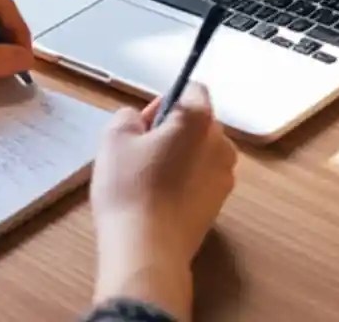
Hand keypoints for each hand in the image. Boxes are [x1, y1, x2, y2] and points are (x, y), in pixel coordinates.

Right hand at [90, 84, 237, 319]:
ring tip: (146, 180)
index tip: (143, 125)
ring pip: (199, 152)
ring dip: (177, 157)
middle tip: (139, 153)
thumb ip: (128, 116)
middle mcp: (222, 144)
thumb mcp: (114, 139)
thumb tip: (141, 121)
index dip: (164, 101)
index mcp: (200, 120)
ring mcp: (225, 176)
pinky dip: (182, 182)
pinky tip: (158, 200)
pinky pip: (200, 179)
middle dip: (171, 130)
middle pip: (197, 122)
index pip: (192, 89)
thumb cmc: (130, 189)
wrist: (148, 250)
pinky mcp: (219, 204)